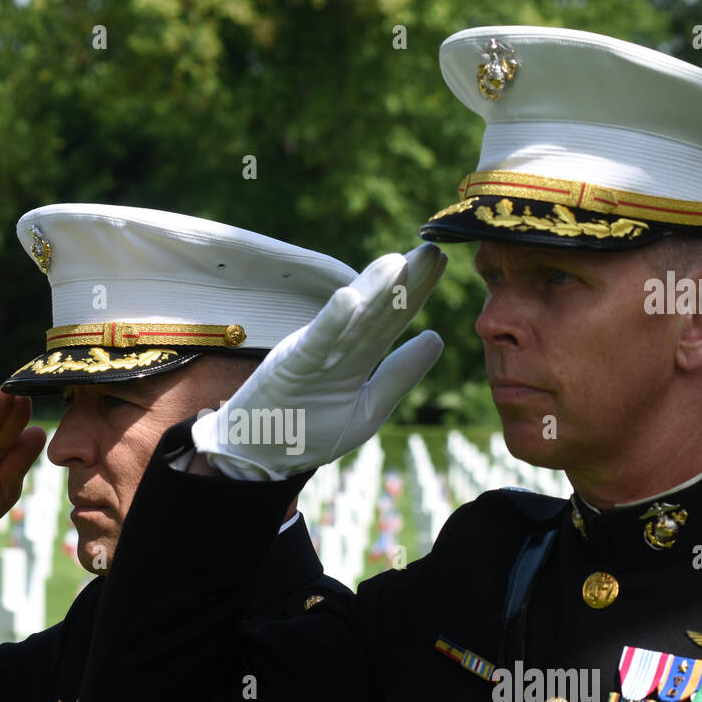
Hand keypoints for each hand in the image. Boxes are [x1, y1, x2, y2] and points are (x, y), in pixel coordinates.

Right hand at [192, 243, 445, 479]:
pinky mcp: (291, 368)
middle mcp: (338, 349)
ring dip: (373, 291)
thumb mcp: (367, 408)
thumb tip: (436, 337)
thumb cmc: (311, 430)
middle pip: (377, 312)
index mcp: (357, 357)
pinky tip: (348, 298)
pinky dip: (332, 323)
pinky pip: (315, 344)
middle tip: (433, 247)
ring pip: (351, 321)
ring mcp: (315, 356)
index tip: (442, 259)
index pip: (392, 319)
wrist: (259, 453)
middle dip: (405, 281)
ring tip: (398, 261)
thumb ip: (399, 376)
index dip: (417, 291)